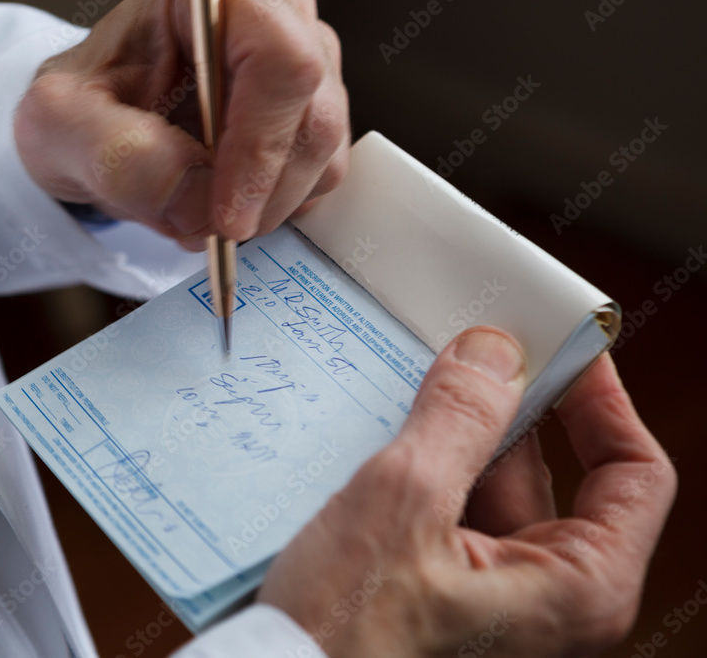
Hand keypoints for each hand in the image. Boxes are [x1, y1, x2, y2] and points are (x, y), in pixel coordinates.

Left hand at [14, 0, 349, 249]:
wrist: (95, 121)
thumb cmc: (83, 103)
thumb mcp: (62, 125)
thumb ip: (120, 158)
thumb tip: (197, 203)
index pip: (278, 58)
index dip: (259, 145)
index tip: (226, 213)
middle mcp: (271, 13)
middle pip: (313, 113)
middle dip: (260, 191)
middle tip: (205, 225)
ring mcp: (301, 60)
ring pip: (322, 150)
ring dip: (266, 203)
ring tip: (200, 206)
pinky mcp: (310, 110)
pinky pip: (321, 173)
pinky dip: (274, 205)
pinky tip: (226, 197)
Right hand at [258, 327, 675, 656]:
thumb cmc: (347, 637)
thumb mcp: (405, 503)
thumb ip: (459, 418)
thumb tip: (493, 355)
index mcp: (576, 590)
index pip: (633, 474)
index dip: (603, 402)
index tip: (565, 350)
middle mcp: (547, 599)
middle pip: (547, 474)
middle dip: (502, 412)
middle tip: (462, 354)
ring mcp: (495, 598)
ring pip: (490, 489)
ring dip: (452, 439)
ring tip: (407, 402)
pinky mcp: (446, 594)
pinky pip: (451, 513)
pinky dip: (425, 473)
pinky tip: (386, 443)